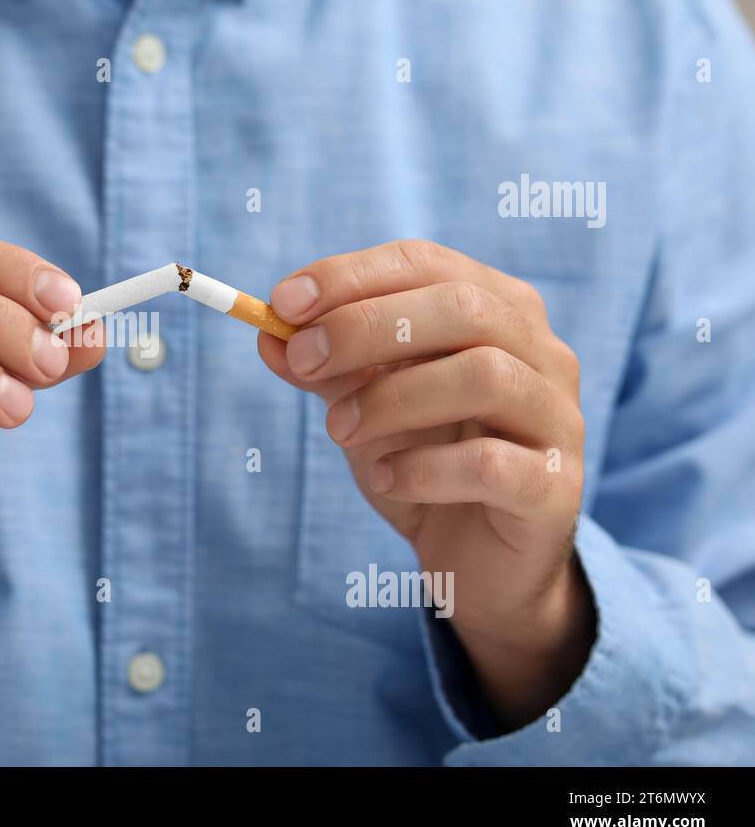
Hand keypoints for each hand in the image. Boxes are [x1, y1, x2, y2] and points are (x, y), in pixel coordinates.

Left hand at [260, 240, 592, 729]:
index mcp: (497, 309)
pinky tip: (387, 481)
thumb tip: (268, 332)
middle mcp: (542, 351)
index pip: (427, 264)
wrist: (475, 563)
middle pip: (462, 307)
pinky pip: (489, 463)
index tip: (282, 302)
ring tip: (338, 431)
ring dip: (391, 397)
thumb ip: (323, 368)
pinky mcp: (554, 486)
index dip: (351, 276)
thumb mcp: (362, 405)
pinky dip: (423, 468)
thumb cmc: (423, 462)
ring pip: (483, 375)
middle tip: (302, 360)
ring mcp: (558, 417)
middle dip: (366, 326)